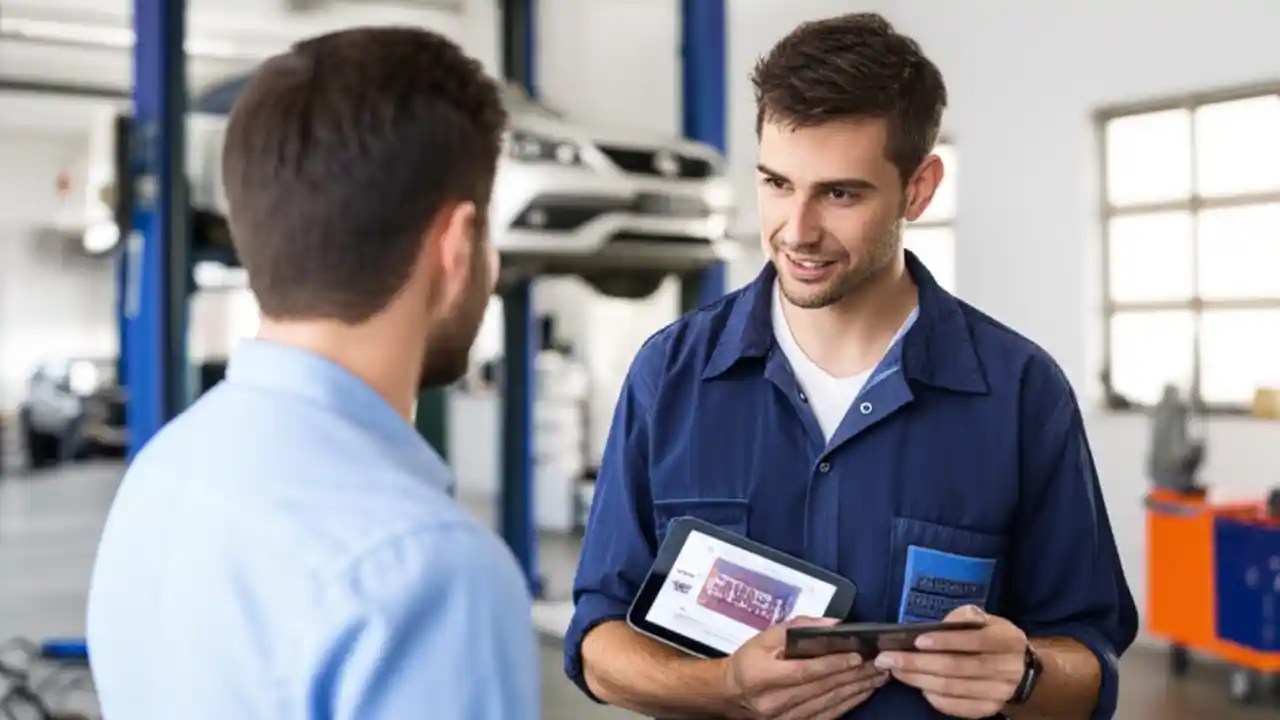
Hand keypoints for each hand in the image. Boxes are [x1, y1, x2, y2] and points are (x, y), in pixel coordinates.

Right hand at [722, 617, 888, 719]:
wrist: (730, 694)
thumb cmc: (749, 661)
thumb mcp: (766, 636)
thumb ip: (799, 628)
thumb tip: (834, 625)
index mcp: (763, 675)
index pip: (804, 671)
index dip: (832, 664)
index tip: (857, 656)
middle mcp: (774, 701)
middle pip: (822, 688)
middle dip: (855, 675)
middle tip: (880, 662)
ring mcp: (785, 718)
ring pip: (829, 703)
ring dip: (857, 689)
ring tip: (878, 675)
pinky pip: (828, 716)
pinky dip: (849, 703)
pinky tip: (863, 692)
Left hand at [873, 606, 1025, 718]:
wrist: (1022, 671)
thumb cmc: (994, 639)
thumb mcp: (989, 620)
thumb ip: (967, 617)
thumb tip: (943, 624)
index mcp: (1007, 640)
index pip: (974, 641)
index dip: (946, 641)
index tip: (917, 641)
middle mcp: (1006, 669)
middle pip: (957, 668)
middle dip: (918, 663)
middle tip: (888, 658)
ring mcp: (998, 693)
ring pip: (952, 689)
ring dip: (918, 680)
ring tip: (895, 670)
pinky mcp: (989, 710)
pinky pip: (957, 707)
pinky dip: (934, 698)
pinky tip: (917, 686)